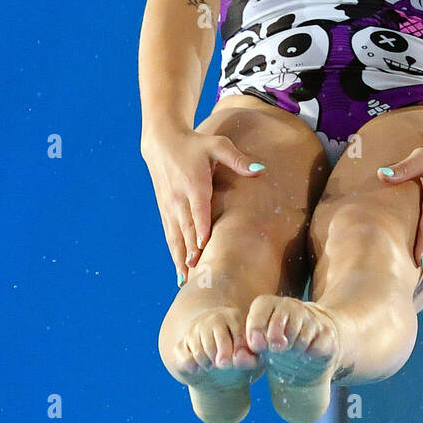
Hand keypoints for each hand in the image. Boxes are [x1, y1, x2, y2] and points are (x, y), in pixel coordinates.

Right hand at [141, 130, 265, 284]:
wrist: (163, 141)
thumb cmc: (196, 143)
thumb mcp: (218, 145)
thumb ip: (238, 159)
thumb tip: (260, 169)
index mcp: (194, 183)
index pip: (198, 210)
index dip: (200, 230)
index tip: (202, 248)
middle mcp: (179, 198)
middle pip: (185, 229)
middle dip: (190, 251)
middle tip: (196, 274)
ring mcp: (169, 205)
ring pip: (175, 236)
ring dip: (180, 258)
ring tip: (185, 281)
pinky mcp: (164, 210)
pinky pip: (169, 234)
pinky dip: (174, 253)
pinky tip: (179, 270)